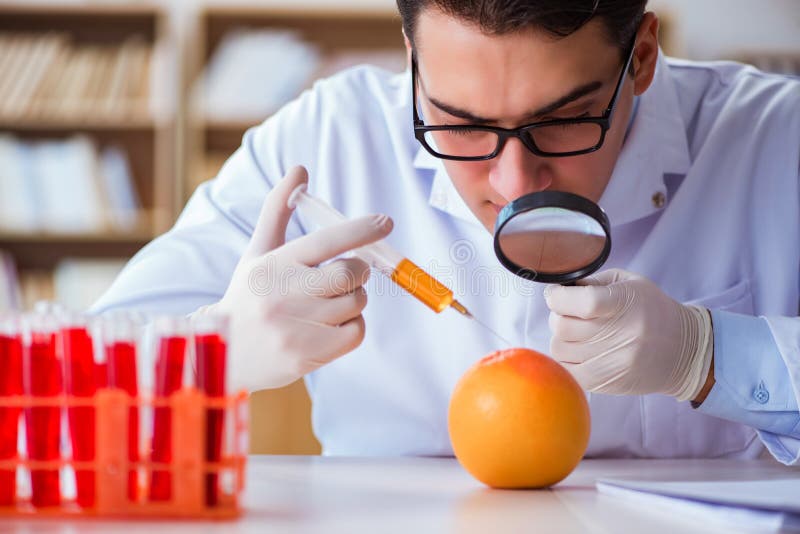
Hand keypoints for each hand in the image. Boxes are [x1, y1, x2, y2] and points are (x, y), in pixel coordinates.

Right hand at [197, 166, 392, 389]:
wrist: (223, 353)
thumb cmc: (249, 295)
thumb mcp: (258, 252)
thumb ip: (278, 210)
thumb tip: (300, 169)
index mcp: (274, 264)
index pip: (326, 241)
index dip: (360, 230)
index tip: (385, 223)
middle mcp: (284, 294)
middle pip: (350, 273)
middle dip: (358, 271)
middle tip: (347, 275)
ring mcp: (296, 327)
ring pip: (356, 302)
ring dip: (354, 299)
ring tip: (331, 303)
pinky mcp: (307, 355)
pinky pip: (356, 332)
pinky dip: (353, 326)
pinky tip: (331, 326)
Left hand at [544, 269, 712, 400]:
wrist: (683, 351)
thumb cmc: (651, 310)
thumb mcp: (628, 283)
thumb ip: (592, 282)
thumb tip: (559, 290)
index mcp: (626, 303)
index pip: (582, 302)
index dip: (558, 296)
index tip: (555, 294)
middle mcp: (620, 335)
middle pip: (562, 326)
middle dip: (557, 315)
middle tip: (568, 313)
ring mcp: (612, 362)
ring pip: (559, 348)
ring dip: (561, 338)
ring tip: (577, 333)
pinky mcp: (605, 383)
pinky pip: (566, 371)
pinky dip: (564, 359)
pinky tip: (577, 351)